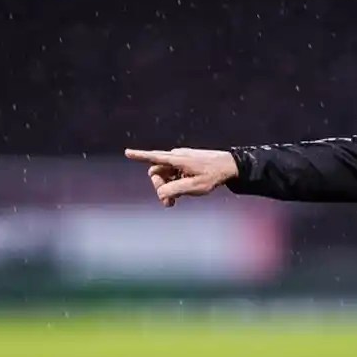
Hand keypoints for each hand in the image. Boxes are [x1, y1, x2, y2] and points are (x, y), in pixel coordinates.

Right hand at [124, 147, 238, 206]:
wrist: (229, 166)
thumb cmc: (213, 175)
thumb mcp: (194, 187)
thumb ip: (175, 190)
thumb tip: (160, 193)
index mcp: (177, 159)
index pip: (154, 157)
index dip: (139, 156)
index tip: (127, 153)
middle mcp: (176, 156)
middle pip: (156, 172)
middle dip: (159, 188)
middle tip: (169, 203)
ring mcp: (180, 159)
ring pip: (164, 175)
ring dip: (166, 188)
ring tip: (175, 201)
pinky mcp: (185, 164)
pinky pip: (172, 174)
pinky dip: (173, 184)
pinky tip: (183, 191)